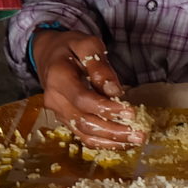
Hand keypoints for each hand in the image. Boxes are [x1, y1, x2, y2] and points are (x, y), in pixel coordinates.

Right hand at [30, 28, 142, 149]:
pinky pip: (83, 135)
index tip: (129, 112)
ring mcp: (58, 112)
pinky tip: (122, 142)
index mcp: (58, 77)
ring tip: (135, 140)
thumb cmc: (70, 47)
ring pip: (84, 133)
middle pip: (84, 121)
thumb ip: (99, 66)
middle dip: (113, 131)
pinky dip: (103, 142)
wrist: (48, 55)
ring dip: (111, 141)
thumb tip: (114, 91)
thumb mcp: (86, 44)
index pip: (82, 99)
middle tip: (139, 134)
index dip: (105, 108)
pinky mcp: (65, 120)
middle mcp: (55, 99)